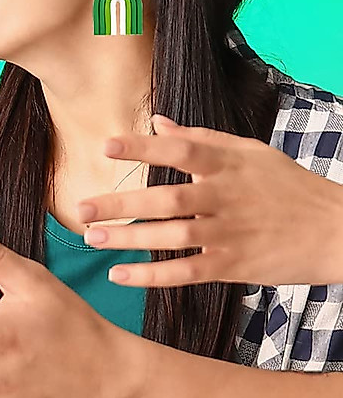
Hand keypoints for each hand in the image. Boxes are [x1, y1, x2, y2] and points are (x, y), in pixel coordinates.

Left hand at [77, 115, 342, 286]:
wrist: (339, 231)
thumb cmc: (289, 187)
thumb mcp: (251, 153)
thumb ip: (201, 138)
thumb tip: (158, 121)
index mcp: (229, 164)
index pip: (180, 149)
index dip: (143, 147)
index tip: (106, 147)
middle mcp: (226, 197)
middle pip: (167, 198)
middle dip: (121, 203)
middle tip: (81, 207)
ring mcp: (230, 233)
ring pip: (173, 236)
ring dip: (129, 238)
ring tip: (92, 238)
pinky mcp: (234, 266)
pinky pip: (186, 272)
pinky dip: (151, 276)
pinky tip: (119, 275)